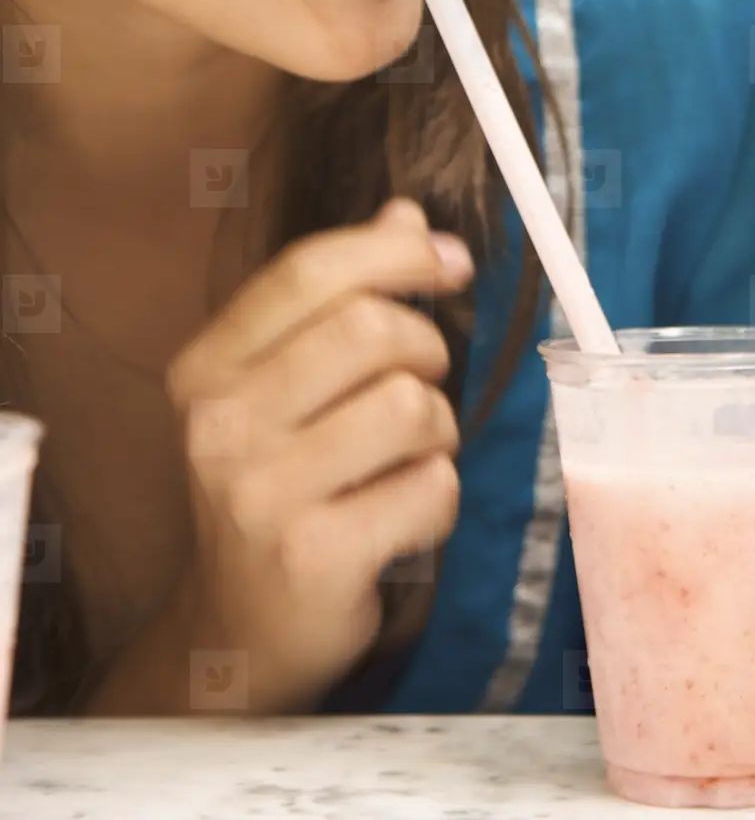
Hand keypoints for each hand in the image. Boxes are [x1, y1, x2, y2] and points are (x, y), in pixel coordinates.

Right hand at [158, 198, 473, 713]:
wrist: (235, 634)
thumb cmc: (275, 490)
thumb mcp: (283, 389)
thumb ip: (338, 299)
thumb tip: (406, 215)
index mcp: (207, 369)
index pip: (307, 272)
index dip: (393, 251)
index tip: (451, 258)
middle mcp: (220, 424)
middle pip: (369, 328)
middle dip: (423, 349)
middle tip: (420, 385)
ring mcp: (261, 494)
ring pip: (410, 405)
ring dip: (436, 430)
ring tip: (405, 459)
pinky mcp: (316, 556)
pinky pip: (430, 487)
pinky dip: (439, 499)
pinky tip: (402, 518)